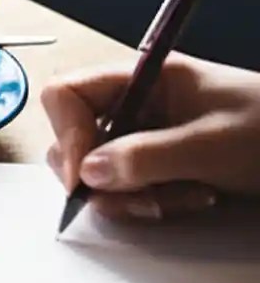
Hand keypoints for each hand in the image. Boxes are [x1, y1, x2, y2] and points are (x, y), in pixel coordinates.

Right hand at [42, 53, 259, 220]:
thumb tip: (88, 174)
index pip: (67, 94)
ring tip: (184, 199)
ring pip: (99, 172)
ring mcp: (147, 137)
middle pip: (76, 138)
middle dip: (101, 177)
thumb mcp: (214, 145)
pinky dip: (152, 204)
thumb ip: (147, 157)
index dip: (68, 134)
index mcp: (144, 78)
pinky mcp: (160, 167)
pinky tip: (194, 200)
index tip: (85, 176)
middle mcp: (137, 105)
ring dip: (132, 197)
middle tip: (142, 199)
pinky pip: (128, 190)